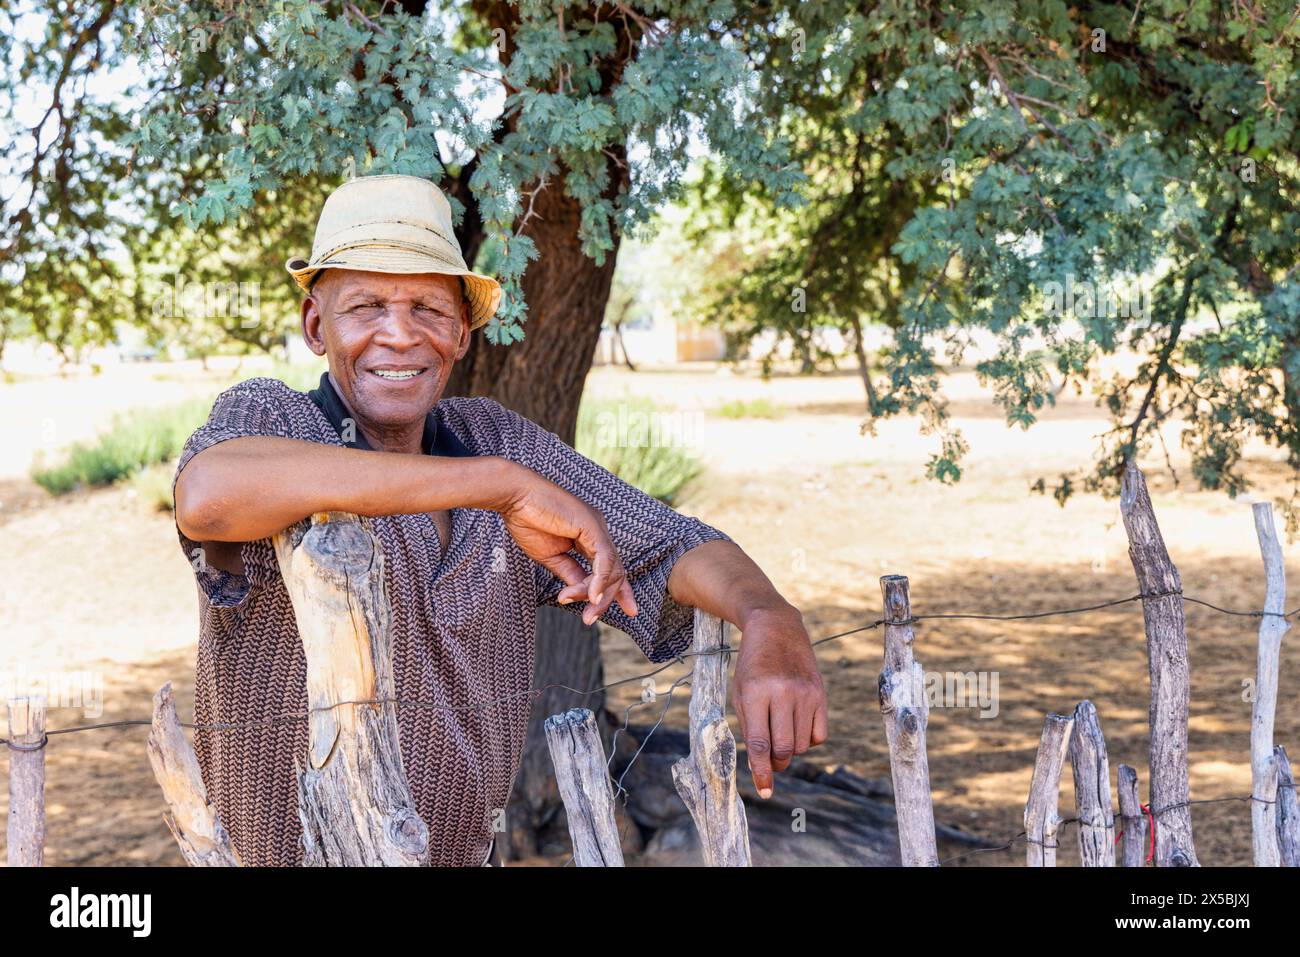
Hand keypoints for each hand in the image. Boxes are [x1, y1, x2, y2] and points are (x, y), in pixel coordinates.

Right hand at [496, 465, 637, 625]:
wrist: (514, 497)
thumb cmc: (528, 521)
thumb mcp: (552, 557)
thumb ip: (571, 574)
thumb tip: (585, 595)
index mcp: (590, 537)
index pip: (612, 567)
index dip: (620, 590)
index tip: (629, 611)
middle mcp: (598, 531)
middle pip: (615, 571)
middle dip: (606, 599)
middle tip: (590, 619)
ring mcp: (597, 527)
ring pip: (611, 568)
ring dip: (598, 594)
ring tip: (586, 611)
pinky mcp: (592, 525)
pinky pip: (603, 558)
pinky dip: (599, 580)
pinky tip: (592, 595)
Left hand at [732, 605, 827, 797]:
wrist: (776, 628)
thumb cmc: (752, 665)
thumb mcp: (741, 693)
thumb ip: (750, 729)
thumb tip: (760, 766)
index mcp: (756, 693)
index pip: (761, 743)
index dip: (762, 771)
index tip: (765, 791)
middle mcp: (783, 693)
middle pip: (784, 748)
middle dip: (777, 763)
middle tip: (771, 762)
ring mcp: (805, 693)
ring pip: (802, 745)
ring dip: (791, 750)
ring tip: (780, 735)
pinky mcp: (820, 694)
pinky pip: (820, 735)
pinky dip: (808, 740)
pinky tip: (797, 727)